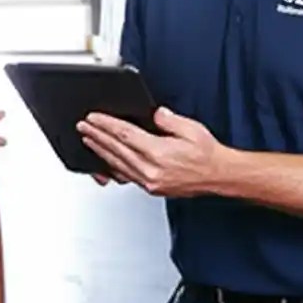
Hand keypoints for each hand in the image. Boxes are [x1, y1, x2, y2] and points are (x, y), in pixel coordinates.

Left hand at [76, 107, 225, 197]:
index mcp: (159, 153)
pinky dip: (112, 166)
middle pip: (116, 149)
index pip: (125, 135)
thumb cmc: (208, 155)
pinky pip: (126, 176)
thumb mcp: (191, 129)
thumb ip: (168, 120)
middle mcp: (151, 170)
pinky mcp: (151, 187)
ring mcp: (150, 181)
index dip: (106, 125)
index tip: (93, 118)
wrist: (220, 176)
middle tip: (83, 126)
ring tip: (88, 140)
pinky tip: (105, 161)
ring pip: (117, 164)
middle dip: (97, 136)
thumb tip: (153, 114)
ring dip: (100, 151)